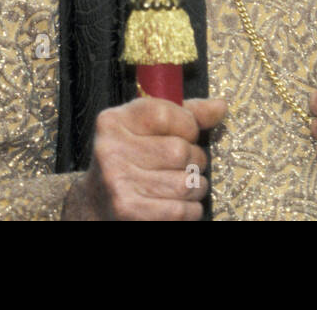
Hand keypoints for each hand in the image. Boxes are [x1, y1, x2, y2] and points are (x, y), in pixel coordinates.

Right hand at [62, 96, 225, 220]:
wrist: (96, 204)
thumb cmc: (131, 159)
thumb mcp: (149, 128)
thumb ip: (185, 114)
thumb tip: (220, 107)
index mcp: (114, 121)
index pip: (166, 114)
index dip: (188, 126)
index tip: (187, 135)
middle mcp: (110, 150)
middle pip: (180, 151)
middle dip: (195, 160)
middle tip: (188, 165)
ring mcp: (117, 182)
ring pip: (185, 183)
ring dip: (196, 186)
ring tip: (186, 185)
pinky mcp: (128, 211)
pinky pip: (181, 210)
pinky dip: (191, 209)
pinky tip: (182, 204)